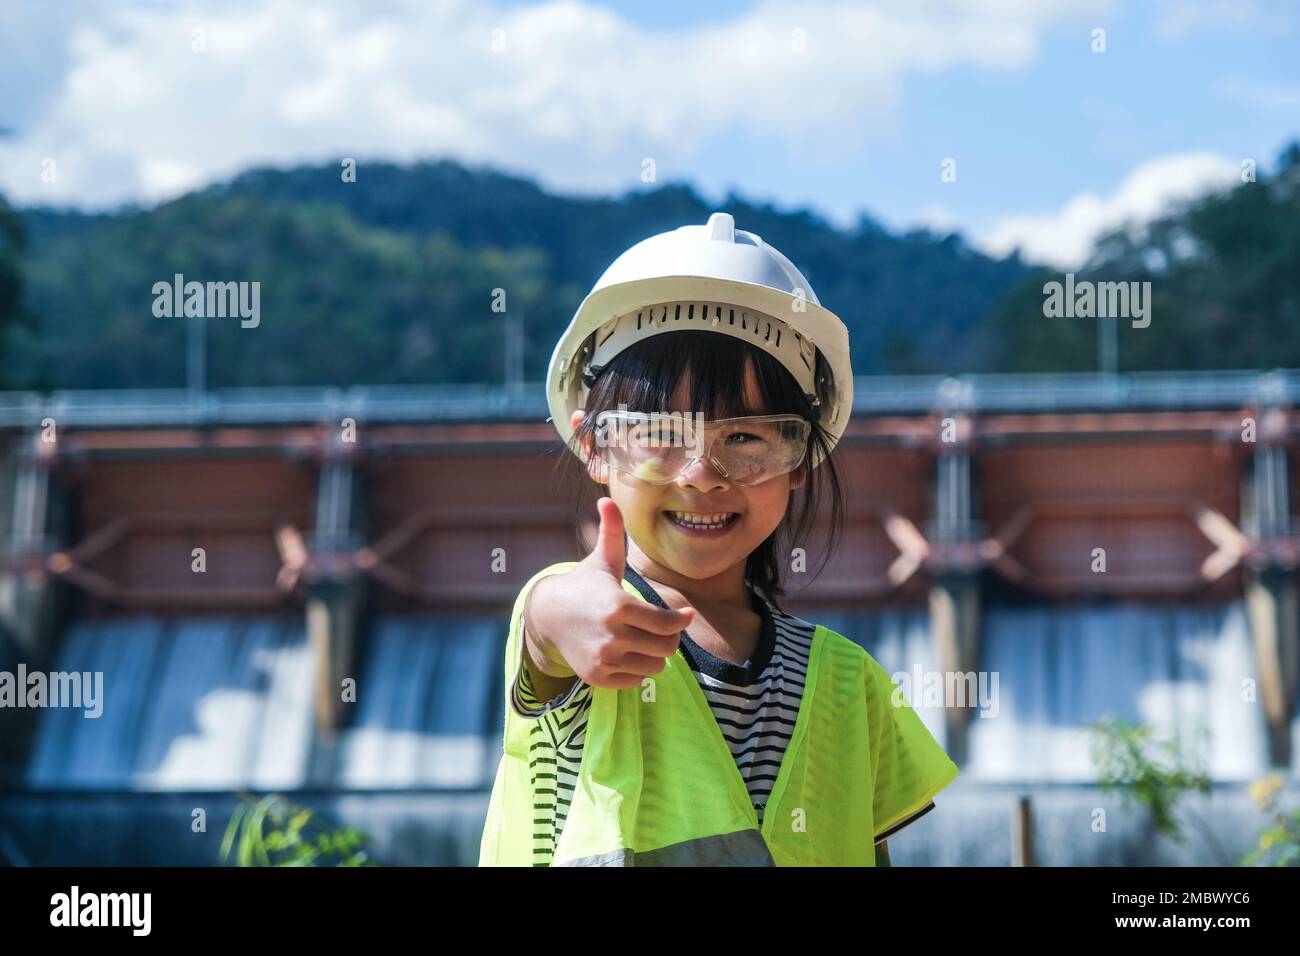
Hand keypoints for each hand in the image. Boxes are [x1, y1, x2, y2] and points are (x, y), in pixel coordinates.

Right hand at [524, 496, 694, 690]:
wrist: (549, 615)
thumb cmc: (584, 585)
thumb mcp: (601, 560)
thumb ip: (612, 531)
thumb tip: (607, 499)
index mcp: (620, 606)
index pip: (668, 623)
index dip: (682, 620)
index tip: (687, 615)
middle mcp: (613, 636)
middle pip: (666, 647)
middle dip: (670, 637)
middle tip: (665, 629)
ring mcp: (604, 659)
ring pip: (654, 666)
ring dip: (654, 654)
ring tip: (644, 640)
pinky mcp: (598, 676)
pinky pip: (636, 680)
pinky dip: (637, 669)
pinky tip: (627, 653)